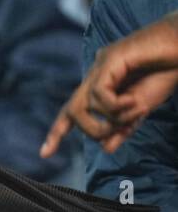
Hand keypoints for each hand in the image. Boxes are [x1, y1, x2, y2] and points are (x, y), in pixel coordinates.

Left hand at [42, 15, 177, 156]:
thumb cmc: (165, 72)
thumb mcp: (142, 107)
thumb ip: (124, 125)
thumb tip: (107, 148)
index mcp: (102, 84)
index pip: (74, 109)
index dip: (58, 131)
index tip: (45, 153)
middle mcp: (96, 74)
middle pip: (72, 110)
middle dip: (84, 129)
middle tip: (111, 134)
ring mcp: (101, 64)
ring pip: (86, 106)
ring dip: (112, 118)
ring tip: (135, 109)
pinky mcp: (110, 59)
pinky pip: (99, 94)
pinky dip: (117, 105)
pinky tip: (134, 100)